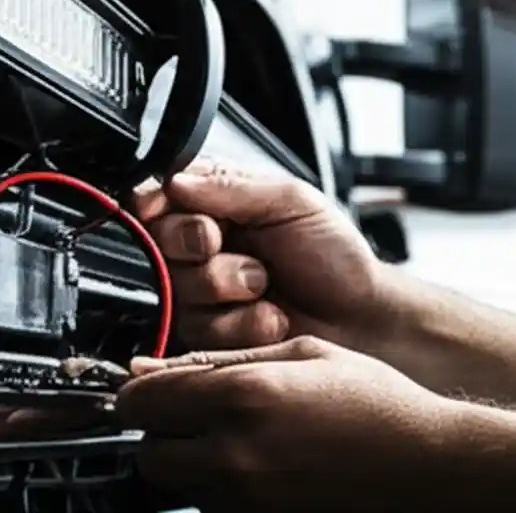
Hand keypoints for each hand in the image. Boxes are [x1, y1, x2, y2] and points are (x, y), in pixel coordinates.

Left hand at [117, 336, 457, 510]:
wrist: (434, 471)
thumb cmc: (378, 406)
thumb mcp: (301, 353)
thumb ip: (217, 360)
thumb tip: (149, 367)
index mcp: (242, 399)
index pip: (137, 403)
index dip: (142, 393)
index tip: (155, 389)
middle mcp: (236, 457)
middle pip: (148, 454)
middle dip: (162, 434)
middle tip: (197, 417)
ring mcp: (247, 502)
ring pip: (179, 486)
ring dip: (193, 463)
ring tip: (244, 442)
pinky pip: (212, 509)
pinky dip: (223, 490)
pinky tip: (263, 469)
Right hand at [132, 158, 395, 351]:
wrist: (361, 318)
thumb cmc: (333, 254)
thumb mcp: (289, 202)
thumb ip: (230, 187)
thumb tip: (174, 180)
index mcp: (212, 202)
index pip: (154, 196)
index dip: (157, 207)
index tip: (181, 216)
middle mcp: (196, 245)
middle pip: (154, 243)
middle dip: (197, 246)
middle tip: (233, 248)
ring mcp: (196, 292)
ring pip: (174, 288)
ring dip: (227, 287)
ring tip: (265, 286)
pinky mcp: (204, 335)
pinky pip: (195, 329)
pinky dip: (238, 324)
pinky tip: (267, 317)